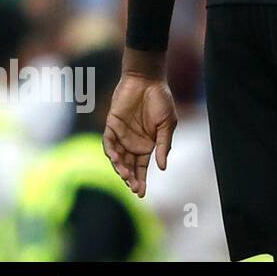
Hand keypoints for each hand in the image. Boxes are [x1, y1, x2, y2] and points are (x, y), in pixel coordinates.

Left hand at [103, 72, 176, 197]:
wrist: (147, 80)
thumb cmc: (161, 100)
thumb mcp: (168, 124)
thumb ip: (164, 145)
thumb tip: (163, 167)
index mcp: (148, 144)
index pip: (142, 167)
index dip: (141, 180)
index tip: (141, 194)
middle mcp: (133, 143)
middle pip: (129, 166)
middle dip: (131, 179)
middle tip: (133, 188)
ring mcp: (121, 135)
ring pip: (117, 158)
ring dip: (121, 168)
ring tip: (126, 176)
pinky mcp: (111, 126)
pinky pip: (108, 143)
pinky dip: (111, 153)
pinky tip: (117, 159)